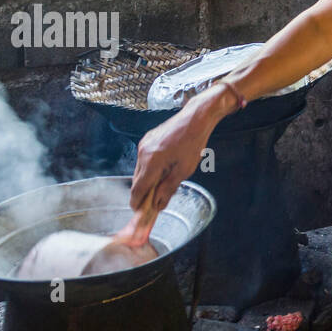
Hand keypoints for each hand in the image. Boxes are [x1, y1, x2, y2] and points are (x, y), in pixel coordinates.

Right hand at [128, 91, 224, 217]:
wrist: (195, 119)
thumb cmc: (193, 143)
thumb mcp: (184, 170)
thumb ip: (169, 188)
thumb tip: (158, 204)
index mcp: (151, 162)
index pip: (138, 188)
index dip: (137, 202)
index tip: (139, 212)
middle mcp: (143, 153)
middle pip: (137, 180)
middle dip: (143, 194)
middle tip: (152, 204)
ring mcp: (143, 145)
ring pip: (140, 170)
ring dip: (147, 181)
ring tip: (160, 188)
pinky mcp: (147, 140)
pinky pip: (144, 160)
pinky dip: (149, 169)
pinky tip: (162, 172)